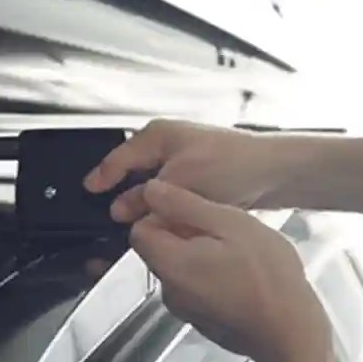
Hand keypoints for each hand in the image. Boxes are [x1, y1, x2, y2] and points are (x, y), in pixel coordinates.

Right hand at [84, 119, 323, 223]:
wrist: (274, 171)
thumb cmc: (231, 165)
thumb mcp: (179, 184)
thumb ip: (148, 201)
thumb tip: (125, 215)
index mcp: (156, 135)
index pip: (117, 158)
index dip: (102, 179)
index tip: (88, 193)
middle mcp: (167, 143)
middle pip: (134, 174)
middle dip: (127, 197)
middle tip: (117, 220)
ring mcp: (183, 159)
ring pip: (154, 187)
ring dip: (150, 206)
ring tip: (144, 226)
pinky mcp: (198, 175)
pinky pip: (172, 193)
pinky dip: (168, 207)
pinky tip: (170, 222)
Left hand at [129, 180, 332, 361]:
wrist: (290, 334)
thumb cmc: (266, 274)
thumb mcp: (230, 224)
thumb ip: (185, 205)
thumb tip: (150, 190)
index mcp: (169, 264)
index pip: (139, 230)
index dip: (162, 214)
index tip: (195, 211)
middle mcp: (168, 290)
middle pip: (159, 250)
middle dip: (183, 234)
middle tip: (225, 230)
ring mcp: (184, 310)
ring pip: (179, 268)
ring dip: (199, 255)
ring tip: (237, 253)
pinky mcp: (201, 321)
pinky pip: (194, 288)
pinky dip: (208, 276)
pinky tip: (240, 276)